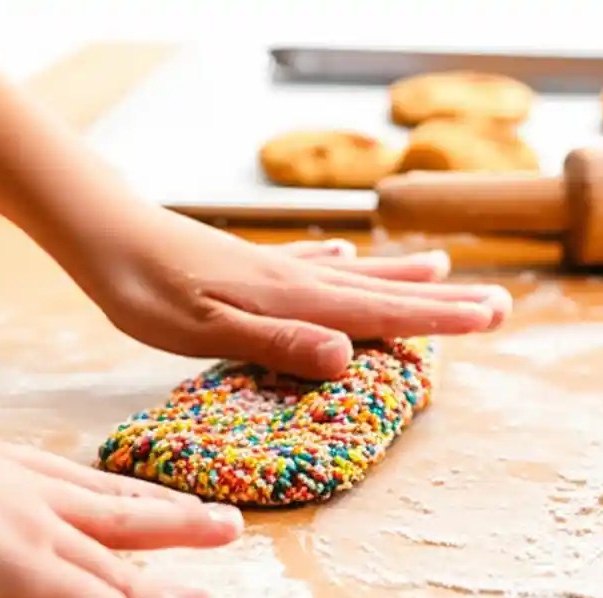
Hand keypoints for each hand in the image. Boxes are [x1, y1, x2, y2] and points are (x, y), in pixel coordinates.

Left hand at [64, 207, 511, 378]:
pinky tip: (347, 255)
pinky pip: (308, 265)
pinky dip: (337, 264)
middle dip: (440, 303)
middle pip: (381, 294)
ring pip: (352, 277)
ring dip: (399, 280)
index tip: (493, 318)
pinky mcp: (246, 266)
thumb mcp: (205, 330)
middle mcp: (293, 281)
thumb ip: (277, 344)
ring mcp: (272, 269)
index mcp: (291, 301)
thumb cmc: (145, 290)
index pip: (379, 315)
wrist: (104, 234)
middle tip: (498, 305)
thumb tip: (348, 358)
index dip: (439, 321)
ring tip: (442, 271)